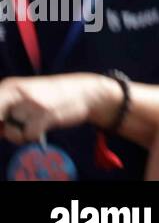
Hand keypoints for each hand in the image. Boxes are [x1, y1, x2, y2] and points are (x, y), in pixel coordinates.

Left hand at [0, 74, 114, 142]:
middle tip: (23, 124)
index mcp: (9, 85)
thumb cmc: (54, 96)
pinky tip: (46, 124)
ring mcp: (29, 103)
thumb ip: (6, 109)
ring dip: (20, 133)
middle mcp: (15, 92)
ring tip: (36, 122)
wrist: (86, 92)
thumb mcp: (25, 96)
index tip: (4, 124)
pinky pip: (28, 136)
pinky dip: (36, 135)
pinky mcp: (42, 115)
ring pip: (10, 132)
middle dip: (6, 127)